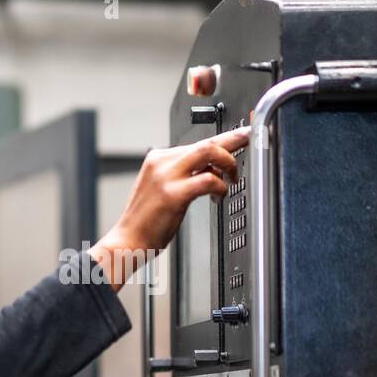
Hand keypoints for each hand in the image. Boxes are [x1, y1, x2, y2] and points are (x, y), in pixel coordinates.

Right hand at [89, 126, 248, 290]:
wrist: (128, 241)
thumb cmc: (147, 221)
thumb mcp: (164, 189)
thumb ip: (185, 175)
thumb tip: (212, 169)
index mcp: (158, 159)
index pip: (197, 142)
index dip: (224, 138)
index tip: (241, 136)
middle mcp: (162, 162)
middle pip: (207, 141)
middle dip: (234, 141)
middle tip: (248, 144)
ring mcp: (167, 177)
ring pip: (209, 152)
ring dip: (228, 163)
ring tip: (231, 178)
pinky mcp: (173, 194)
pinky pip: (207, 180)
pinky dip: (220, 186)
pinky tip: (219, 196)